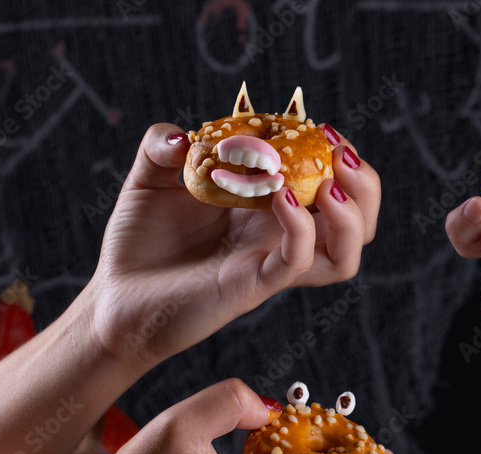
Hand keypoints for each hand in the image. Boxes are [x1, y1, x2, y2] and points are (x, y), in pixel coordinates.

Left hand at [86, 123, 380, 367]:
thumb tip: (182, 136)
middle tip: (341, 155)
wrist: (114, 299)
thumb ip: (161, 146)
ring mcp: (270, 263)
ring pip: (344, 253)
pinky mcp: (252, 285)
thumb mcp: (149, 180)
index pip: (332, 183)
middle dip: (365, 183)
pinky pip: (296, 262)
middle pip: (359, 221)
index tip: (321, 127)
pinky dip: (300, 228)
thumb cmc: (139, 244)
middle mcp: (280, 237)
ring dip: (351, 215)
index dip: (340, 155)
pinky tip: (279, 197)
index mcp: (270, 208)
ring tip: (329, 185)